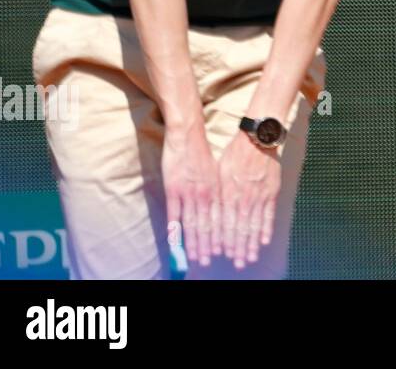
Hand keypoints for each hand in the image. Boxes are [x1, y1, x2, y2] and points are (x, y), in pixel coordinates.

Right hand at [163, 126, 221, 266]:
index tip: (222, 251)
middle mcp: (205, 194)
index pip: (219, 219)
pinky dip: (174, 229)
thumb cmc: (202, 152)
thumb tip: (218, 207)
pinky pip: (174, 214)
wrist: (188, 134)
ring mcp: (188, 193)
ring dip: (192, 242)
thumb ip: (217, 190)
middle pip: (207, 225)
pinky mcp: (173, 189)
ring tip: (192, 257)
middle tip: (207, 261)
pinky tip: (174, 241)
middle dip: (207, 245)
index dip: (220, 236)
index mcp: (217, 189)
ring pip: (191, 224)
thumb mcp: (216, 171)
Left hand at [217, 131, 282, 269]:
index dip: (223, 241)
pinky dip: (266, 229)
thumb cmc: (235, 152)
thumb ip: (217, 193)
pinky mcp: (271, 192)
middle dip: (237, 248)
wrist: (258, 138)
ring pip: (254, 225)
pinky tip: (263, 241)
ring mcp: (259, 197)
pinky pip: (268, 214)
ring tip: (250, 258)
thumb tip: (211, 211)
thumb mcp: (219, 171)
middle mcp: (243, 199)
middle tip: (237, 263)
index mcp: (228, 194)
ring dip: (251, 244)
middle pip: (239, 229)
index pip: (224, 224)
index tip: (221, 255)